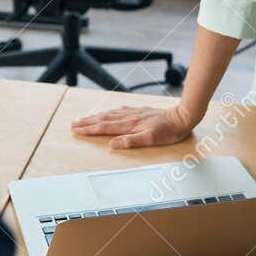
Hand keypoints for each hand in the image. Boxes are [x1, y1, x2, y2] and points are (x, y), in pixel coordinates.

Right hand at [70, 103, 200, 149]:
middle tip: (73, 124)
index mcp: (129, 125)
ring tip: (84, 118)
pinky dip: (109, 112)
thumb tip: (112, 144)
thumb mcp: (151, 139)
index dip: (89, 129)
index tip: (76, 130)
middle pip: (103, 118)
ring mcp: (134, 112)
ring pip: (110, 113)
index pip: (104, 127)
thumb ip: (131, 141)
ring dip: (95, 116)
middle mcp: (129, 117)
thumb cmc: (168, 131)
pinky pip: (118, 110)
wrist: (181, 117)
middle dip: (87, 122)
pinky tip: (108, 112)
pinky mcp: (139, 110)